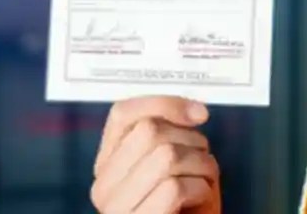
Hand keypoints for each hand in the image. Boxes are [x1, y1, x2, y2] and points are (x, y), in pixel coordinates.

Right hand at [90, 96, 220, 212]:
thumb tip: (193, 109)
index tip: (199, 113)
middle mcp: (103, 186)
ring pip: (166, 156)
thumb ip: (170, 134)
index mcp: (108, 164)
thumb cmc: (187, 207)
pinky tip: (199, 201)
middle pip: (150, 131)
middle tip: (203, 162)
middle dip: (192, 140)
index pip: (122, 114)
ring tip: (203, 182)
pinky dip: (201, 190)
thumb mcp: (176, 164)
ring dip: (201, 165)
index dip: (164, 103)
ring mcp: (116, 208)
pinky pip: (175, 187)